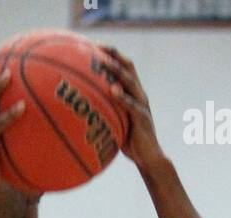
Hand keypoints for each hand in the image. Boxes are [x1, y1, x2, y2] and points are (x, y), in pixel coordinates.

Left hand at [99, 48, 162, 170]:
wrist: (148, 158)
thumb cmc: (128, 142)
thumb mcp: (115, 123)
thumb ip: (105, 111)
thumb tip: (82, 109)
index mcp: (133, 93)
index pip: (123, 68)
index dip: (111, 55)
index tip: (95, 46)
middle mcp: (139, 94)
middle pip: (127, 67)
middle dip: (113, 55)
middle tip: (97, 47)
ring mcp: (141, 104)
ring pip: (130, 81)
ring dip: (116, 70)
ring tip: (104, 62)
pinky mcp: (142, 117)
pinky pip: (131, 104)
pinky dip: (122, 96)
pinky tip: (113, 89)